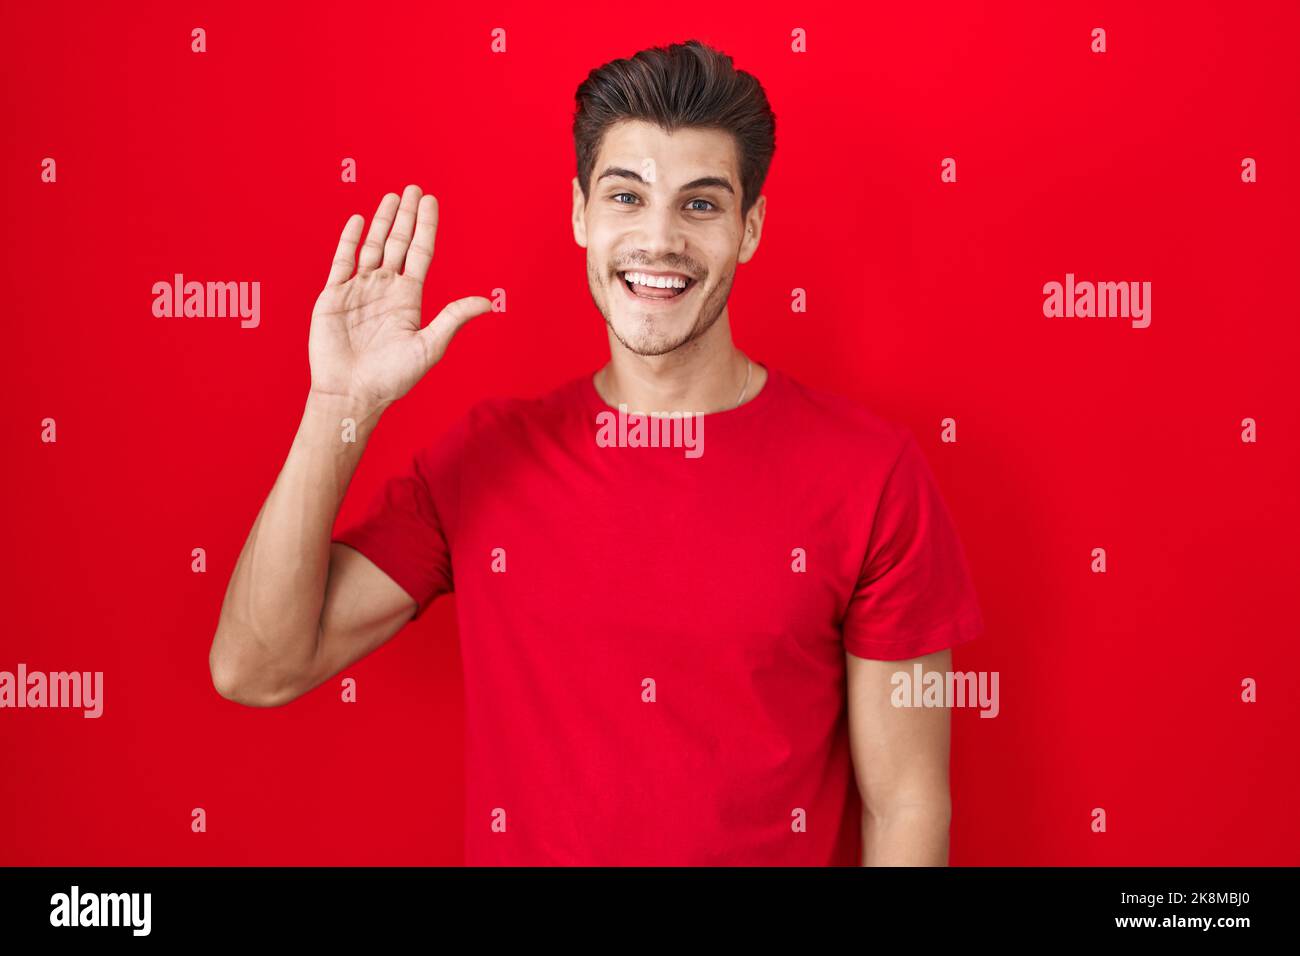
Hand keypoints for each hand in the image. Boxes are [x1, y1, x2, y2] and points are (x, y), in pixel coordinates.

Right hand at [308, 184, 490, 411]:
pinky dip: (350, 240)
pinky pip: (342, 261)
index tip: (430, 202)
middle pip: (398, 244)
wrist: (352, 393)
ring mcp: (359, 291)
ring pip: (373, 247)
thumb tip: (488, 302)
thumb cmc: (392, 377)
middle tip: (413, 188)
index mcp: (409, 299)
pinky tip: (359, 220)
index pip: (420, 253)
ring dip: (382, 222)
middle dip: (406, 216)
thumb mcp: (430, 345)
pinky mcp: (333, 296)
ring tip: (391, 197)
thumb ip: (454, 318)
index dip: (425, 227)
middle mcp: (385, 290)